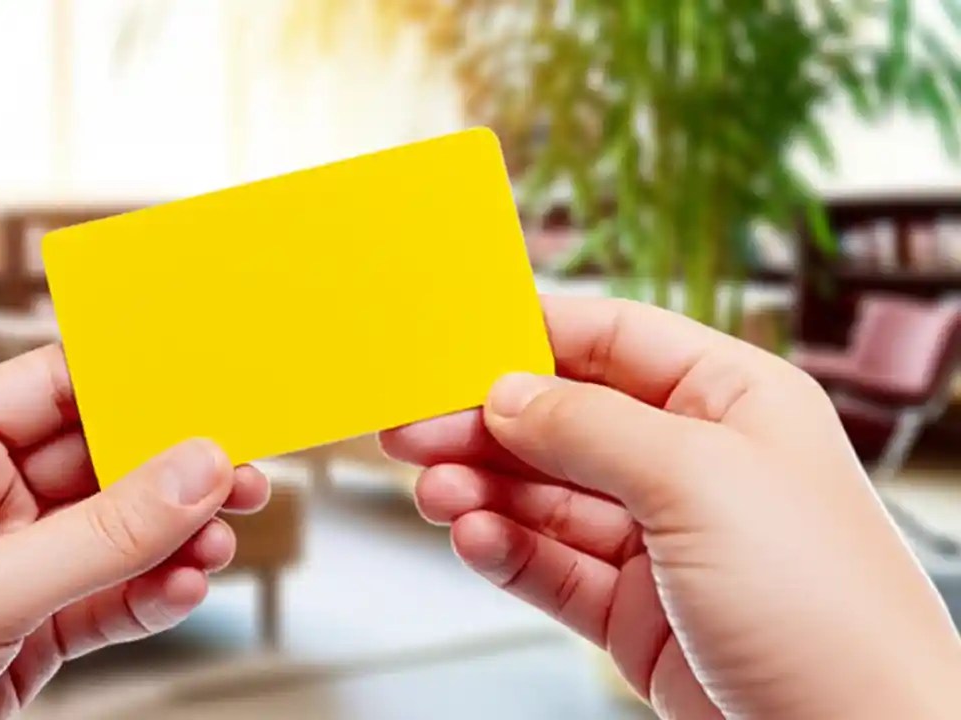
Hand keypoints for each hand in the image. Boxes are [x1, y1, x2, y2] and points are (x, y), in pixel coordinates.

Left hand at [0, 346, 268, 719]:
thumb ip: (102, 533)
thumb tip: (199, 468)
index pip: (61, 384)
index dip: (137, 380)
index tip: (213, 383)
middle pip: (104, 458)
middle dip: (175, 468)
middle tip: (244, 470)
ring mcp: (15, 561)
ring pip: (119, 530)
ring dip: (175, 535)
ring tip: (223, 539)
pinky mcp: (36, 623)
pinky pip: (113, 593)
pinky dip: (153, 593)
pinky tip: (185, 588)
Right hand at [382, 297, 960, 718]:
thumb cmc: (824, 607)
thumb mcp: (699, 481)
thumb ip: (590, 427)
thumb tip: (508, 391)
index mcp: (732, 401)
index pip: (613, 339)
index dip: (531, 334)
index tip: (451, 339)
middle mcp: (693, 464)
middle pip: (563, 421)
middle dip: (485, 423)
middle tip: (410, 428)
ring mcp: (660, 541)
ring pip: (546, 497)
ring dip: (485, 490)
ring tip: (435, 493)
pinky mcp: (633, 612)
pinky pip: (550, 565)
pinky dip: (505, 550)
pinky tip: (474, 540)